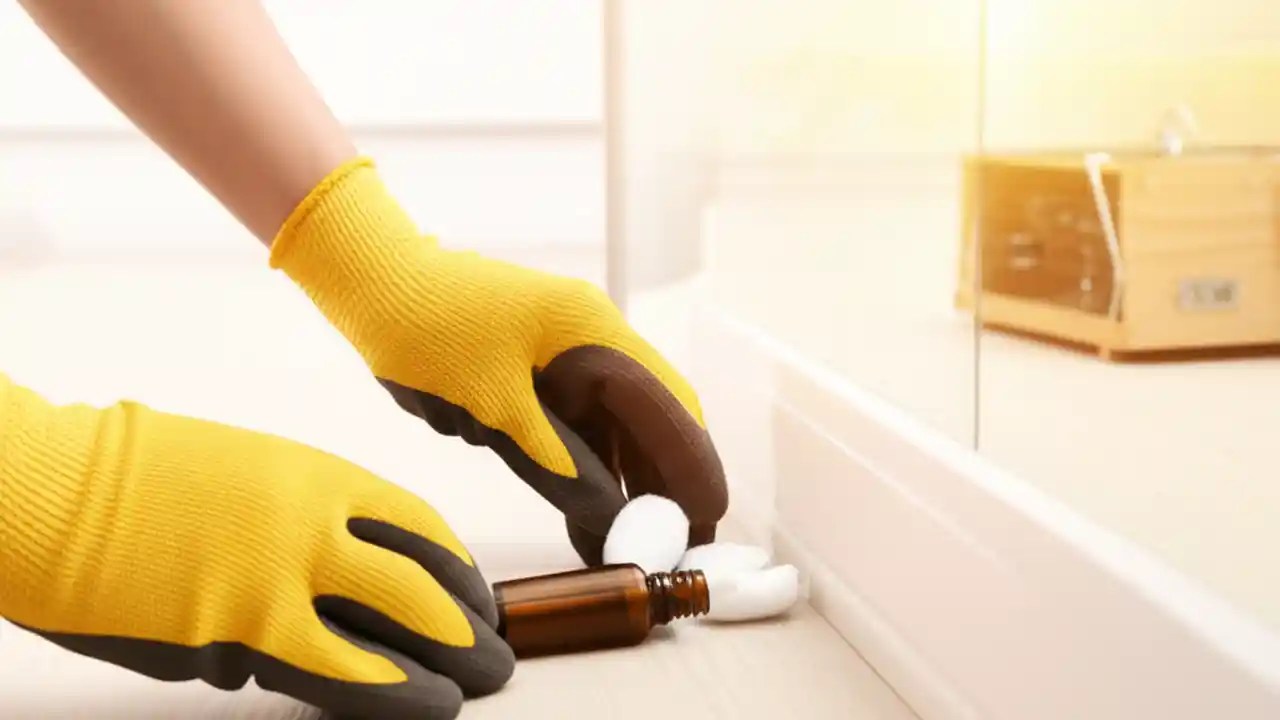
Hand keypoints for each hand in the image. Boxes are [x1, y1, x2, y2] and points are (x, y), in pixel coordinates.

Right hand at [0, 377, 512, 719]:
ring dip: (440, 667)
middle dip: (468, 625)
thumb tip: (326, 580)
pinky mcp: (233, 635)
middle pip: (418, 583)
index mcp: (316, 476)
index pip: (418, 526)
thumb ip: (299, 516)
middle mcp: (312, 526)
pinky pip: (324, 671)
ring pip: (389, 633)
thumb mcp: (244, 468)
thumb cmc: (136, 473)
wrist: (56, 489)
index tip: (480, 597)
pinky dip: (379, 692)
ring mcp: (276, 581)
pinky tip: (415, 706)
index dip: (458, 570)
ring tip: (472, 690)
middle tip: (496, 654)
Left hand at [271, 158, 728, 564]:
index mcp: (593, 331)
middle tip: (676, 544)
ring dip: (625, 485)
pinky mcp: (539, 378)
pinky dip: (584, 475)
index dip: (691, 461)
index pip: (666, 402)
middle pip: (649, 420)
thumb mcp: (492, 405)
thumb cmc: (429, 327)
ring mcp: (566, 360)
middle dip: (664, 482)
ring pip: (614, 432)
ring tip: (633, 548)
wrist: (372, 284)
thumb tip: (611, 517)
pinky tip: (589, 522)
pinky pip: (576, 432)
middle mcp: (592, 343)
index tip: (706, 515)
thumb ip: (555, 461)